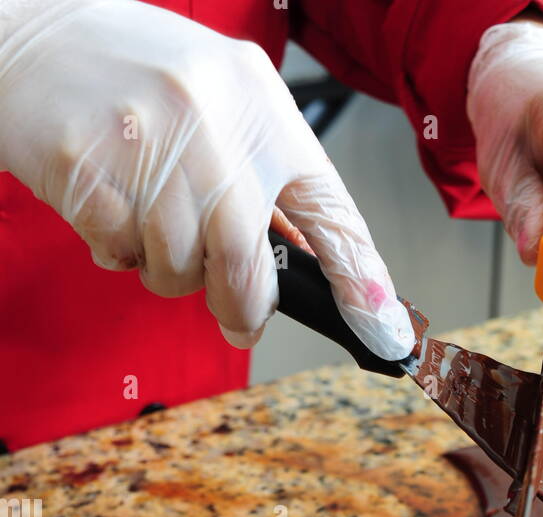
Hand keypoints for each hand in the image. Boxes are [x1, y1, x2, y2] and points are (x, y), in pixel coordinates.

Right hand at [0, 0, 412, 355]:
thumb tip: (313, 267)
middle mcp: (211, 121)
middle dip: (241, 305)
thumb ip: (265, 179)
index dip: (361, 279)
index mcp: (260, 105)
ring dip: (165, 269)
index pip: (329, 209)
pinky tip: (109, 202)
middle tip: (235, 318)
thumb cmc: (135, 78)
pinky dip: (117, 250)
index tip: (385, 331)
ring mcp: (148, 144)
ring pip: (178, 270)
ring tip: (146, 216)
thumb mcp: (221, 105)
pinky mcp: (89, 169)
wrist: (34, 38)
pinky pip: (121, 255)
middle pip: (245, 262)